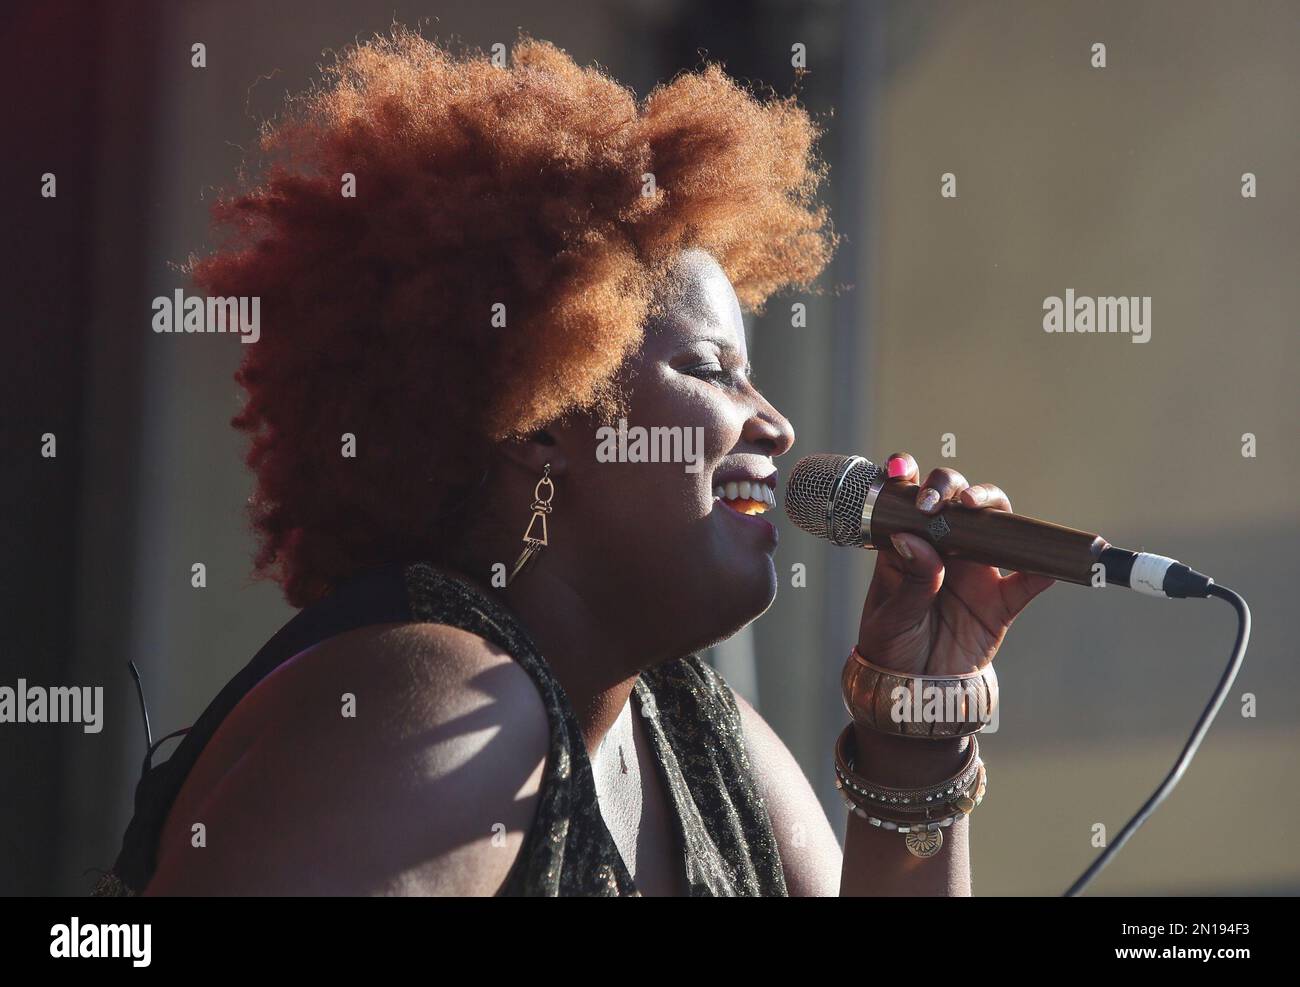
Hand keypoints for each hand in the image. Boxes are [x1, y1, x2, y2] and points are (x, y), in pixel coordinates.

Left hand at [856, 452, 1055, 677]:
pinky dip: (1043, 570)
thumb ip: (909, 580)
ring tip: (976, 509)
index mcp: (907, 543)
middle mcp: (945, 545)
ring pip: (996, 524)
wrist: (914, 688)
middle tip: (937, 502)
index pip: (908, 498)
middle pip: (957, 498)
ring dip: (991, 507)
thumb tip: (914, 540)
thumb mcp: (891, 615)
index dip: (908, 475)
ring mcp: (976, 569)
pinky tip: (1050, 565)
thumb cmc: (892, 644)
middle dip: (950, 486)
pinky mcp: (1001, 600)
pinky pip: (1029, 581)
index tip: (902, 470)